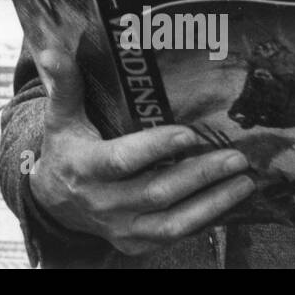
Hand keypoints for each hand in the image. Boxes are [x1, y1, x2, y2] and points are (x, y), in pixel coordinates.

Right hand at [28, 49, 254, 256]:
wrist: (54, 201)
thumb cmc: (65, 148)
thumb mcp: (60, 116)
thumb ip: (64, 84)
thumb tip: (51, 51)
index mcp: (84, 167)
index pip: (122, 161)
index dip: (155, 149)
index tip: (189, 134)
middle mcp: (103, 202)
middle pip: (157, 192)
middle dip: (199, 175)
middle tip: (235, 157)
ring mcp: (120, 227)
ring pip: (172, 222)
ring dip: (212, 203)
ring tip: (243, 182)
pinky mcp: (135, 243)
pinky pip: (174, 235)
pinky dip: (204, 220)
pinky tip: (227, 201)